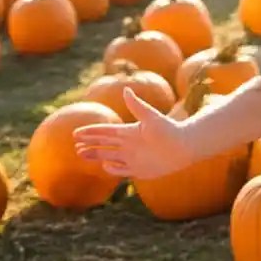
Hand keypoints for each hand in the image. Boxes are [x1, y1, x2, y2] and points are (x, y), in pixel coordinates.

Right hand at [72, 88, 197, 178]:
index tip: (76, 132)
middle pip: (104, 145)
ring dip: (96, 156)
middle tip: (76, 146)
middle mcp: (129, 145)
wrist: (185, 147)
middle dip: (90, 144)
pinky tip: (105, 166)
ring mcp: (133, 158)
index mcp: (130, 131)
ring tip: (81, 154)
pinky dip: (112, 169)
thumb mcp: (151, 117)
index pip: (106, 132)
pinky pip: (122, 170)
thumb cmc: (169, 130)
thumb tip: (125, 90)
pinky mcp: (140, 170)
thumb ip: (137, 106)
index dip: (91, 132)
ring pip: (109, 157)